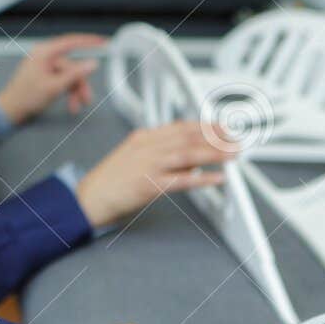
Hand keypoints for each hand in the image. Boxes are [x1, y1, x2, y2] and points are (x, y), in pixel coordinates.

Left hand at [0, 33, 105, 125]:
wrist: (10, 111)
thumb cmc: (25, 97)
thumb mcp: (54, 87)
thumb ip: (75, 74)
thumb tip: (92, 63)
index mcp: (44, 53)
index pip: (71, 42)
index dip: (89, 41)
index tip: (103, 42)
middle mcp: (44, 57)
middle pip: (72, 66)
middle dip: (80, 84)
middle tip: (86, 99)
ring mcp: (45, 66)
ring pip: (69, 76)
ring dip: (75, 91)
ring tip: (76, 106)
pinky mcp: (46, 76)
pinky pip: (63, 80)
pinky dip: (68, 92)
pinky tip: (70, 104)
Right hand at [74, 120, 235, 228]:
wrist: (89, 197)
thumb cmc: (110, 180)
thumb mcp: (134, 158)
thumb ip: (162, 156)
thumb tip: (192, 162)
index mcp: (143, 137)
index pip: (180, 126)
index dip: (205, 126)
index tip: (223, 128)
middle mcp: (147, 146)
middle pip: (187, 137)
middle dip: (215, 137)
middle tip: (235, 139)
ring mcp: (147, 164)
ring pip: (187, 154)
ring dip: (213, 153)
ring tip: (232, 155)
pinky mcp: (148, 184)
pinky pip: (181, 180)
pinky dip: (201, 178)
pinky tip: (217, 178)